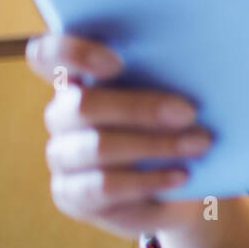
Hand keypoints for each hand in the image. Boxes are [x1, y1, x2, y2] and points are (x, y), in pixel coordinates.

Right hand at [25, 33, 212, 239]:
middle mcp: (62, 114)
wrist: (181, 179)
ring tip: (198, 145)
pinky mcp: (70, 194)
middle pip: (83, 105)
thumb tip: (198, 55)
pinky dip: (148, 180)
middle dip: (141, 108)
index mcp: (79, 76)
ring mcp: (62, 155)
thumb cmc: (176, 121)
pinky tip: (181, 175)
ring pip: (99, 147)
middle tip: (189, 113)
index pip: (50, 55)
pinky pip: (105, 186)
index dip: (74, 53)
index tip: (117, 63)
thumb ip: (168, 72)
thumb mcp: (175, 92)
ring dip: (155, 145)